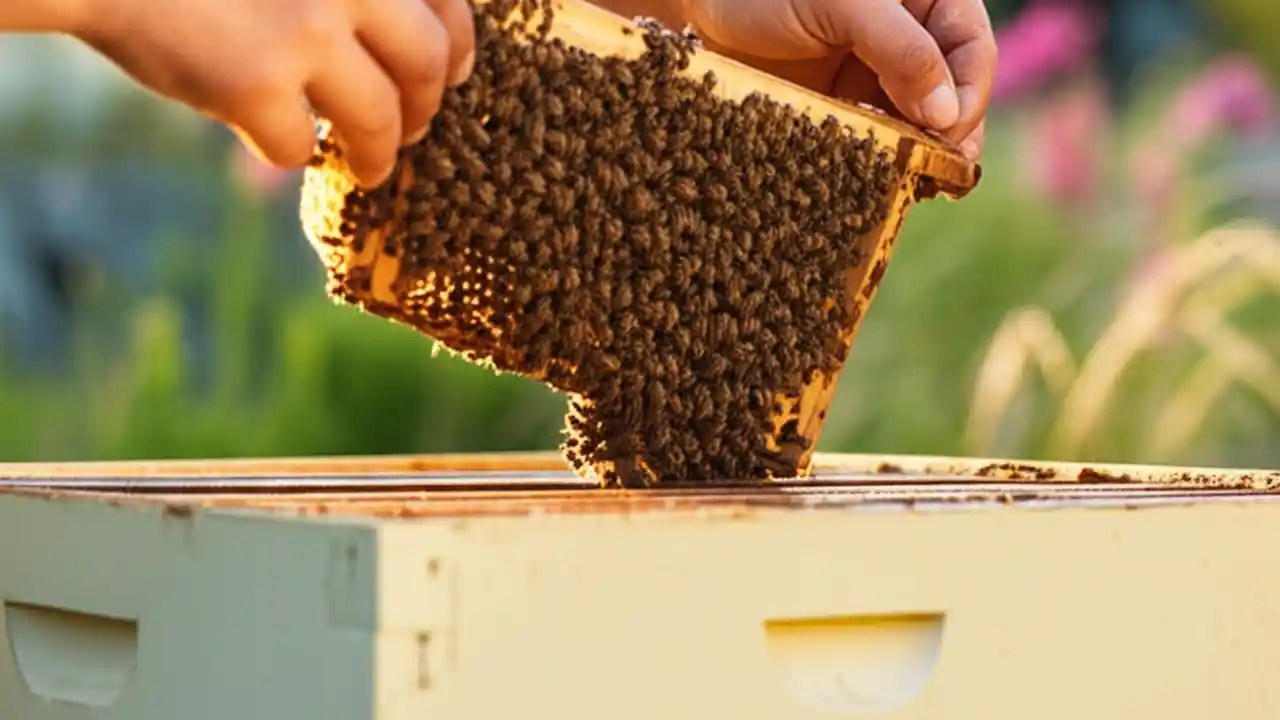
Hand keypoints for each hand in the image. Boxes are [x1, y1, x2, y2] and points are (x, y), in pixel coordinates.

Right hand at [74, 0, 476, 186]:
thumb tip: (417, 51)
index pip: (446, 6)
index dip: (457, 47)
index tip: (453, 71)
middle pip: (429, 65)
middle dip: (426, 107)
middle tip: (414, 127)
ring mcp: (306, 29)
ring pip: (381, 119)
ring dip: (381, 154)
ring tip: (371, 167)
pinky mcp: (255, 82)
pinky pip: (301, 144)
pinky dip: (295, 153)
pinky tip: (283, 143)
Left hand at [680, 0, 995, 158]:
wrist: (697, 7)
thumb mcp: (839, 2)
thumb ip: (898, 47)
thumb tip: (946, 114)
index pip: (971, 46)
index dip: (969, 91)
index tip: (949, 131)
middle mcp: (909, 36)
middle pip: (953, 92)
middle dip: (951, 133)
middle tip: (943, 174)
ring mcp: (877, 76)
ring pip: (919, 123)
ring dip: (920, 154)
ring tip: (914, 184)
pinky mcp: (846, 110)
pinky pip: (878, 142)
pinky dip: (883, 163)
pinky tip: (878, 181)